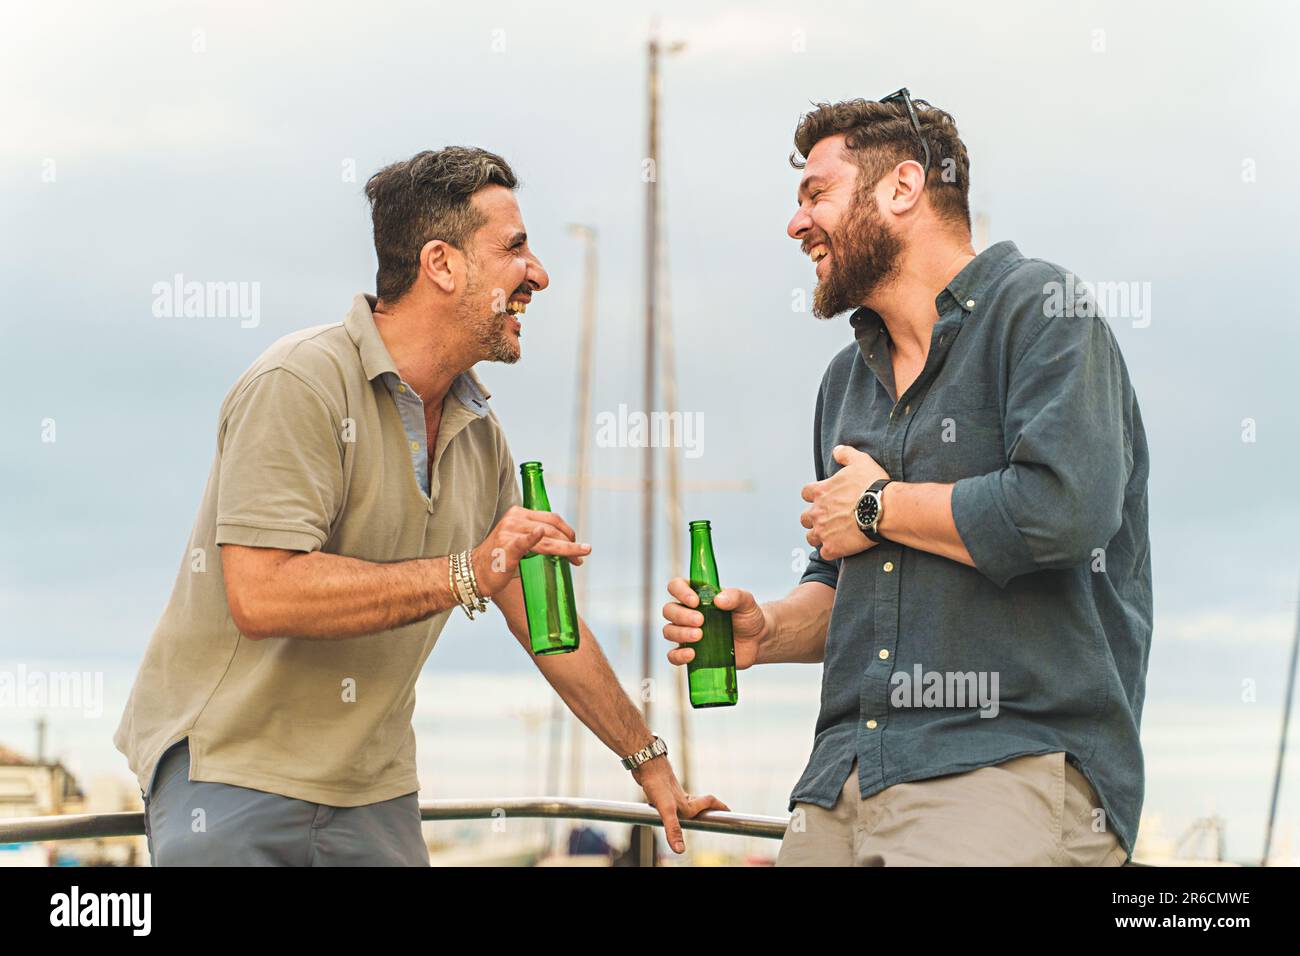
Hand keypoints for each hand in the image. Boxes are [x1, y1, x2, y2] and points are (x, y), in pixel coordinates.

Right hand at [470, 506, 589, 597]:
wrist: (474, 573)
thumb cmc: (499, 559)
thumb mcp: (517, 540)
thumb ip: (535, 537)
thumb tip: (561, 543)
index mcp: (518, 513)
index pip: (551, 518)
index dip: (568, 531)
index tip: (578, 545)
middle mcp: (514, 519)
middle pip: (552, 527)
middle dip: (571, 542)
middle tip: (582, 555)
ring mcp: (509, 532)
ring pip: (547, 538)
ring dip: (567, 548)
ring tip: (579, 557)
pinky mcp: (506, 547)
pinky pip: (523, 541)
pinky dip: (533, 537)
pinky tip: (540, 534)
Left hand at [632, 755, 729, 853]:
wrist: (645, 764)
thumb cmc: (657, 785)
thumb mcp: (666, 810)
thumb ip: (673, 829)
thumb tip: (680, 850)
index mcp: (688, 804)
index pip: (709, 802)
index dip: (720, 806)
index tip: (730, 811)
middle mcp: (682, 798)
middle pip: (700, 803)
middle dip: (707, 809)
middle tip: (713, 814)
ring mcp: (671, 793)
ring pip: (684, 802)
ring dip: (688, 807)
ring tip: (688, 815)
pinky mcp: (660, 790)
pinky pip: (668, 800)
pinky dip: (669, 805)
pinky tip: (661, 806)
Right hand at [662, 578, 767, 669]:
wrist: (757, 640)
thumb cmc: (748, 617)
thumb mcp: (746, 602)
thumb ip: (736, 596)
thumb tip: (718, 600)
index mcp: (697, 595)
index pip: (676, 586)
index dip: (680, 592)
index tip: (695, 601)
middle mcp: (687, 613)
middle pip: (669, 610)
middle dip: (681, 615)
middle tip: (701, 621)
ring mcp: (686, 633)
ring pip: (668, 631)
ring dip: (680, 633)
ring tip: (700, 636)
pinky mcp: (691, 653)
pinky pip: (673, 655)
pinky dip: (678, 655)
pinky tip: (692, 654)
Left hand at [800, 444, 888, 560]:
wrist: (882, 508)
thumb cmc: (871, 484)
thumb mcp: (859, 461)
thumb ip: (846, 454)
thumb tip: (837, 450)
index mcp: (820, 492)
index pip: (806, 493)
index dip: (813, 496)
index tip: (822, 498)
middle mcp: (817, 512)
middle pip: (804, 518)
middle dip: (813, 519)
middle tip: (827, 519)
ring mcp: (823, 531)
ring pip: (811, 538)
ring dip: (819, 537)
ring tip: (831, 536)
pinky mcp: (833, 547)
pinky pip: (825, 553)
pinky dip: (831, 551)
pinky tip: (840, 548)